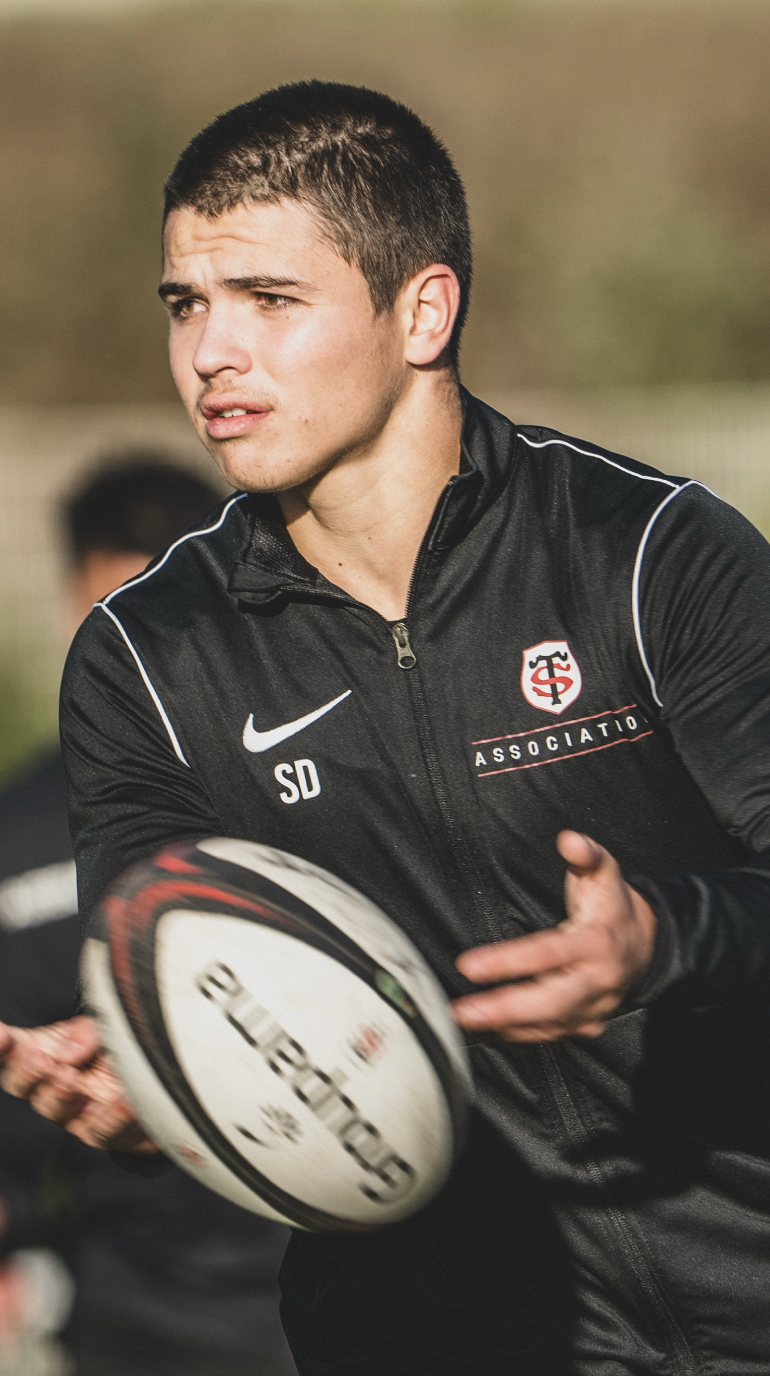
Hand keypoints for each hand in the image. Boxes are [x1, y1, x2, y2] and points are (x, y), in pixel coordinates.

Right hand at [0, 1016, 156, 1150]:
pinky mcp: (101, 1133)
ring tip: (71, 1078)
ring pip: (55, 1109)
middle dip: (28, 1073)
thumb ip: (84, 1034)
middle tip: (39, 1060)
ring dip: (61, 1094)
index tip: (3, 1036)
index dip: (3, 1045)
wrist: (152, 1085)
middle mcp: (49, 1086)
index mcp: (43, 1053)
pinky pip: (101, 1129)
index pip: (14, 1050)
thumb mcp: (101, 1028)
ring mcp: (72, 1113)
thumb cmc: (114, 1051)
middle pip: (22, 1085)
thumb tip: (67, 1054)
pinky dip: (110, 1116)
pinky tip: (118, 1102)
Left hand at [452, 831, 655, 1042]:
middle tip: (462, 1011)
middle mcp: (596, 981)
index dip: (509, 962)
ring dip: (502, 1029)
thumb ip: (586, 854)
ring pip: (546, 1026)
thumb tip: (569, 840)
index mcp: (597, 942)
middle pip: (550, 1002)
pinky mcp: (583, 1025)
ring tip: (462, 1023)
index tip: (470, 966)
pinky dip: (513, 1039)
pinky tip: (482, 1034)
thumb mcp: (605, 873)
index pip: (548, 954)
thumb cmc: (612, 908)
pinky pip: (546, 1037)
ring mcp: (592, 1008)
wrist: (646, 948)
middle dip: (504, 1010)